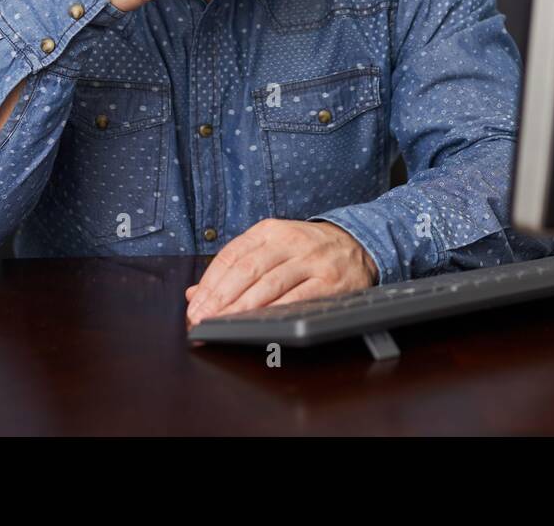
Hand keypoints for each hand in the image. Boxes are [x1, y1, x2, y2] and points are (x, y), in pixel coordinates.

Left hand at [185, 219, 378, 325]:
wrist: (358, 244)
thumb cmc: (308, 249)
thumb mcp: (272, 246)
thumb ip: (235, 267)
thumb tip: (195, 293)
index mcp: (271, 230)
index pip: (232, 255)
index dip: (209, 283)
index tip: (195, 305)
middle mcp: (290, 241)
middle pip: (246, 270)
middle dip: (220, 298)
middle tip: (202, 318)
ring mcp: (311, 260)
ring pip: (269, 285)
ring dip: (241, 308)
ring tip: (222, 323)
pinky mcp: (329, 281)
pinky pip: (296, 299)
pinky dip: (274, 312)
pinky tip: (258, 323)